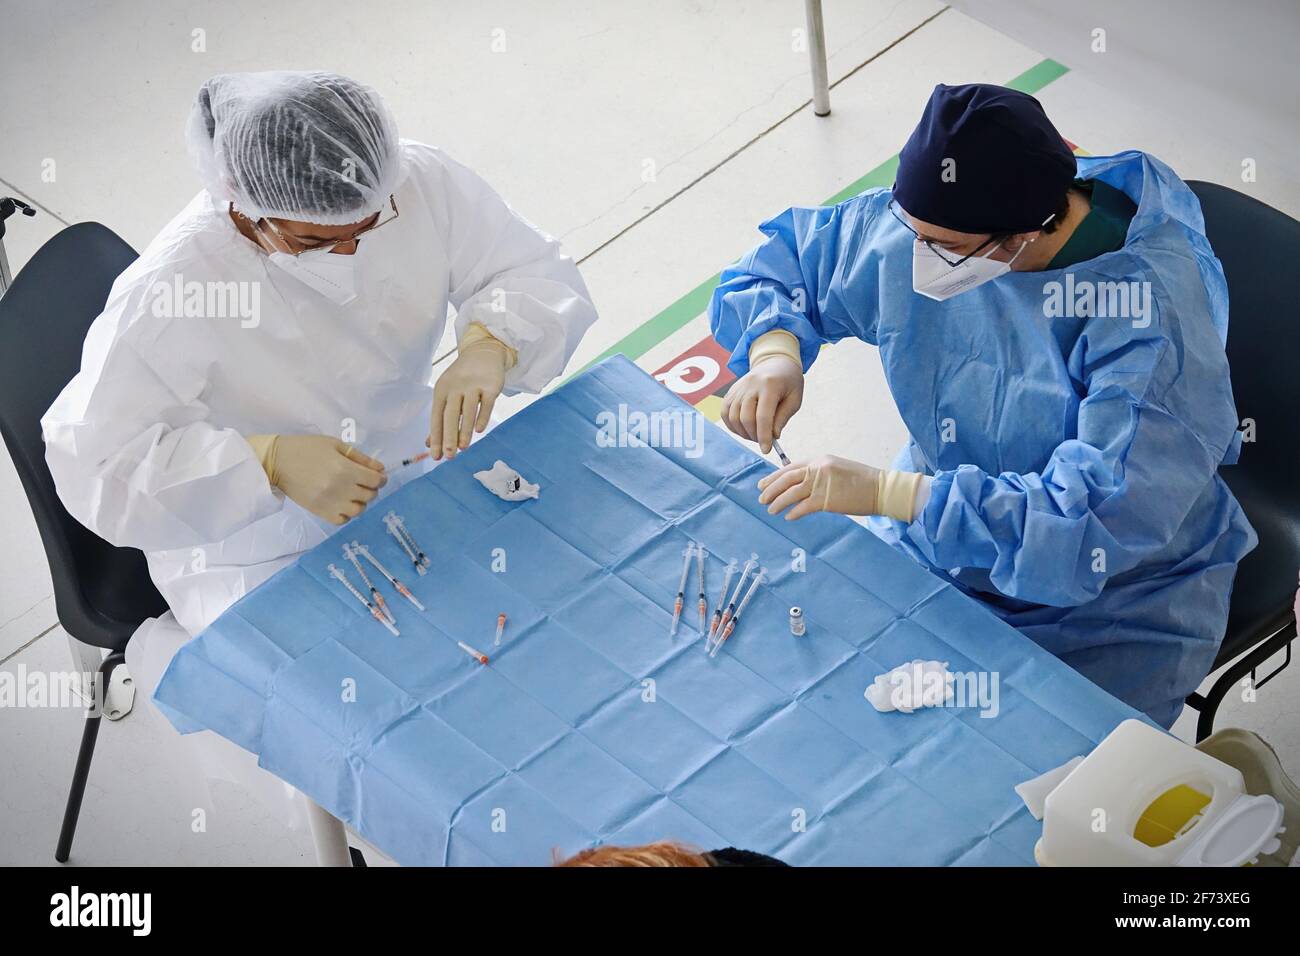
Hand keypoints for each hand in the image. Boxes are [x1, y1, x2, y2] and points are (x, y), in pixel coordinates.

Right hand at [267, 435, 387, 524]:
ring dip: (360, 502)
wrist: (276, 461)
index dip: (381, 478)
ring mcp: (329, 502)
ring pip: (358, 510)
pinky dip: (346, 513)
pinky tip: (341, 503)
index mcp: (344, 469)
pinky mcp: (318, 512)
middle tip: (363, 482)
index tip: (378, 476)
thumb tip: (380, 469)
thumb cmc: (306, 448)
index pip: (375, 481)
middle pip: (370, 495)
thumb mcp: (335, 445)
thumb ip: (360, 457)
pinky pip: (342, 520)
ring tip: (352, 493)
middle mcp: (340, 488)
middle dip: (371, 488)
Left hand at [429, 342, 508, 459]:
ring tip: (463, 447)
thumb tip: (430, 444)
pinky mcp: (490, 386)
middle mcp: (455, 387)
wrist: (483, 353)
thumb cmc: (462, 379)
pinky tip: (479, 430)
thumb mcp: (447, 393)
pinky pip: (486, 404)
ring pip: (468, 410)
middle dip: (449, 437)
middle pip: (450, 415)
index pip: (436, 417)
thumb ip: (440, 418)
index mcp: (441, 390)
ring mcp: (473, 385)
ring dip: (465, 430)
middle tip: (449, 456)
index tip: (436, 456)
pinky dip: (482, 417)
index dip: (436, 437)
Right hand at [721, 354, 802, 452]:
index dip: (764, 436)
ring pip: (733, 417)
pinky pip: (725, 413)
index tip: (766, 450)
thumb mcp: (794, 399)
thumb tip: (772, 436)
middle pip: (746, 418)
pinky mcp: (731, 391)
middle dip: (754, 436)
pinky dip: (732, 426)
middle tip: (764, 441)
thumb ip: (782, 417)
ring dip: (743, 432)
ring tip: (755, 434)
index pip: (763, 416)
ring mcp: (738, 388)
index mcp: (770, 385)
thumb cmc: (788, 383)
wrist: (775, 362)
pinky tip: (744, 428)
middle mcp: (750, 385)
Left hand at [757, 455, 881, 519]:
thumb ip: (818, 473)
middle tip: (761, 498)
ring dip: (778, 502)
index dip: (774, 477)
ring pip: (791, 493)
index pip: (790, 467)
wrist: (881, 488)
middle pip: (786, 479)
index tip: (763, 484)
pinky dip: (793, 512)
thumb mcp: (836, 468)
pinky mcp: (826, 500)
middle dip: (770, 489)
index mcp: (819, 460)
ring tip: (770, 509)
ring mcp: (821, 484)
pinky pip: (803, 507)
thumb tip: (799, 484)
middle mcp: (818, 469)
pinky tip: (788, 516)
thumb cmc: (861, 481)